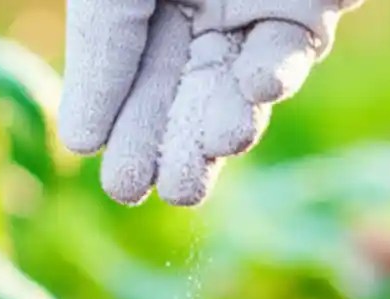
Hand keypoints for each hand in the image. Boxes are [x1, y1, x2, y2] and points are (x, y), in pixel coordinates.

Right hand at [58, 0, 361, 206]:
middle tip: (166, 189)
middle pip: (185, 100)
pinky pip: (290, 48)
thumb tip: (79, 143)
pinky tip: (251, 90)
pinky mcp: (309, 3)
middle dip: (176, 146)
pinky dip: (273, 74)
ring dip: (224, 125)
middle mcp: (198, 18)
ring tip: (210, 149)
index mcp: (142, 12)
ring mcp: (254, 11)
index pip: (134, 89)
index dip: (130, 137)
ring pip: (238, 89)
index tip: (123, 187)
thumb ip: (102, 54)